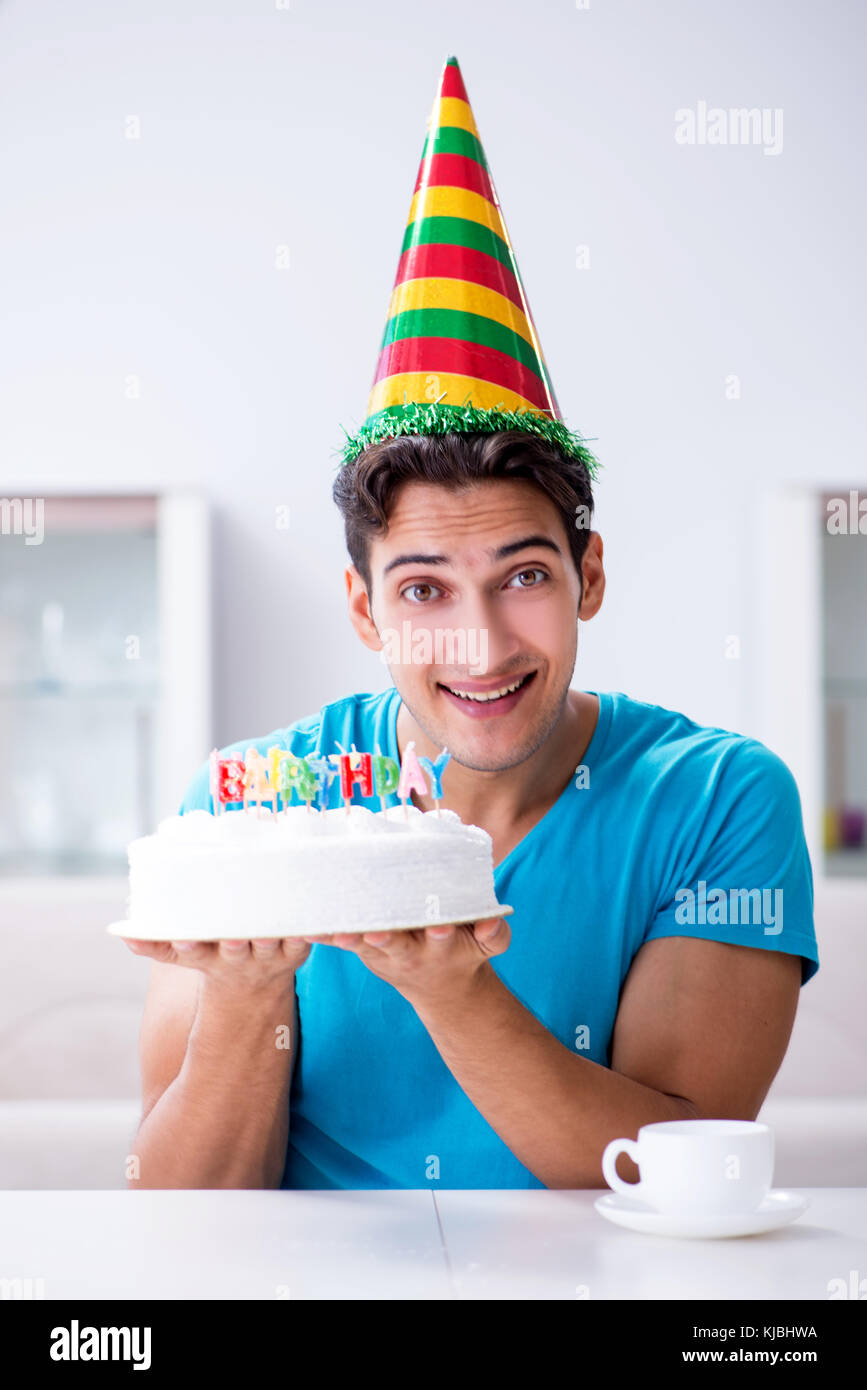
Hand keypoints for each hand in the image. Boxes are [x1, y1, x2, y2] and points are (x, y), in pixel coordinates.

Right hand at [121, 935, 310, 993]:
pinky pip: (306, 938)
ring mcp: (269, 953)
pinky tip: (310, 915)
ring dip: (271, 933)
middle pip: (235, 948)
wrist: (255, 987)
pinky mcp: (297, 948)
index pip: (195, 953)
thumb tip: (122, 934)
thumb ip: (156, 944)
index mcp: (210, 958)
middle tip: (230, 934)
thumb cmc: (214, 956)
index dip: (190, 947)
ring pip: (271, 941)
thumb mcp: (184, 956)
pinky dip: (310, 930)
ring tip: (269, 923)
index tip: (185, 941)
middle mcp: (239, 956)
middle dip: (232, 941)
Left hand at [301, 917, 509, 1010]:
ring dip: (350, 938)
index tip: (442, 928)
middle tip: (378, 934)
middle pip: (398, 945)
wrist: (442, 986)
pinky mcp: (364, 950)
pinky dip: (323, 935)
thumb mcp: (488, 945)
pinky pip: (341, 940)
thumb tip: (491, 926)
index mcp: (442, 944)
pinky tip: (305, 928)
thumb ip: (494, 934)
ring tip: (335, 933)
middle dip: (389, 940)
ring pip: (365, 945)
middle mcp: (411, 951)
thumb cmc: (465, 948)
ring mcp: (385, 953)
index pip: (444, 935)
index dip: (444, 932)